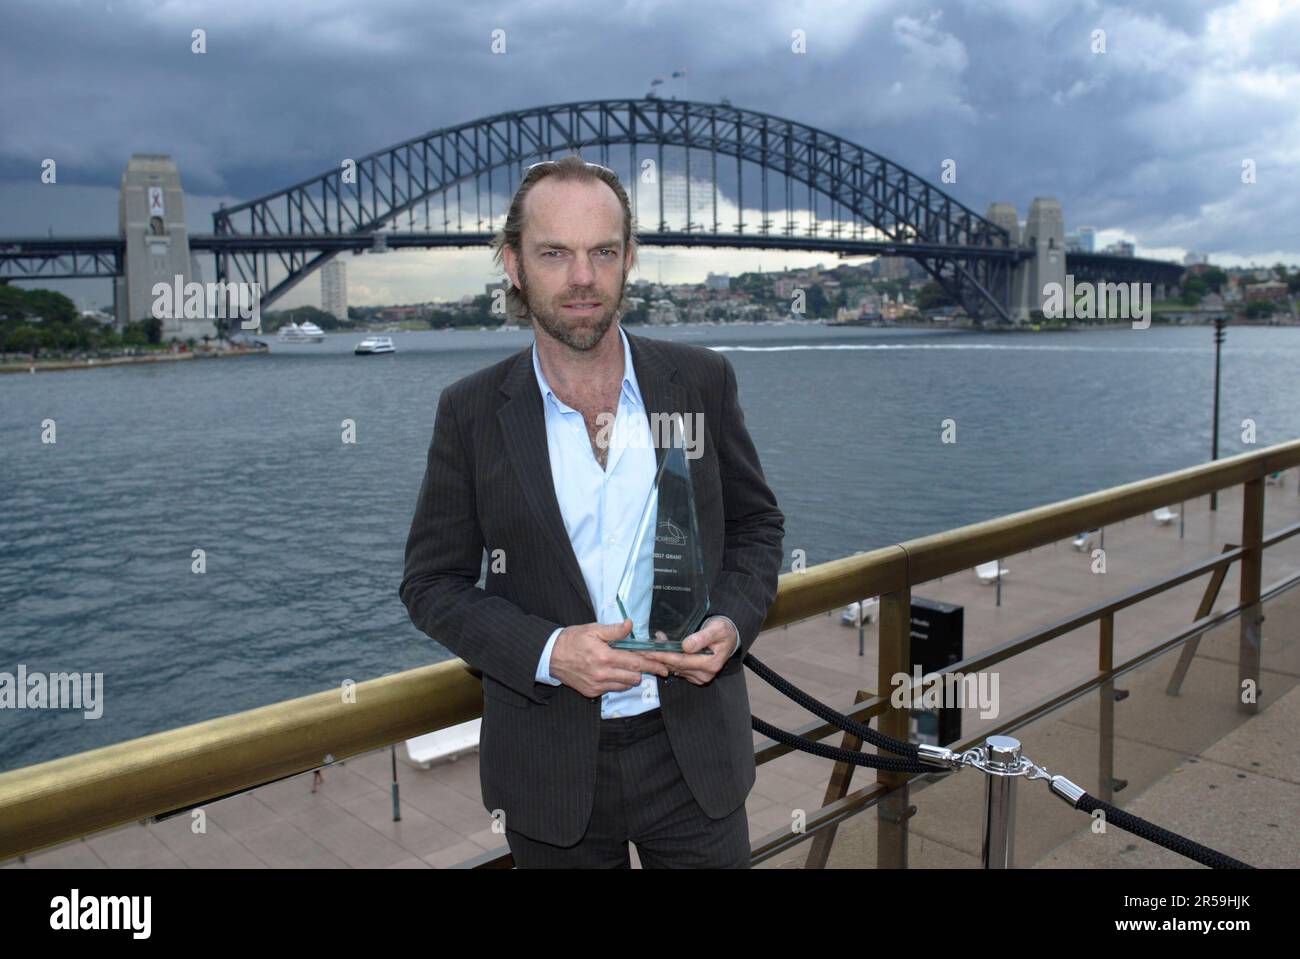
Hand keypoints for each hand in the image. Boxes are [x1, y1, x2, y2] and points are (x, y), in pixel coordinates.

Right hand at [549, 618, 670, 698]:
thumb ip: (614, 630)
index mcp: (604, 657)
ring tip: (627, 666)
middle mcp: (602, 674)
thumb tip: (631, 625)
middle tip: (646, 663)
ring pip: (625, 685)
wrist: (550, 656)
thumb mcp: (593, 629)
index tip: (664, 667)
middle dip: (643, 671)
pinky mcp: (592, 692)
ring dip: (630, 677)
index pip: (635, 663)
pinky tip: (613, 671)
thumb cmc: (572, 639)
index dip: (652, 665)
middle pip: (634, 677)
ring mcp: (597, 685)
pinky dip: (617, 681)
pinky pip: (613, 689)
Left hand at [641, 617, 737, 685]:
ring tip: (647, 648)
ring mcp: (700, 677)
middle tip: (641, 651)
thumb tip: (687, 646)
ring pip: (675, 668)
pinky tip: (658, 651)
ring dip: (661, 659)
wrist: (729, 636)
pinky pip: (677, 669)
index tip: (650, 651)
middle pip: (676, 666)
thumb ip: (702, 637)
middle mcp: (705, 674)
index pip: (682, 661)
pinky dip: (667, 660)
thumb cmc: (723, 630)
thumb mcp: (716, 629)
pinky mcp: (695, 676)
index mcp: (711, 664)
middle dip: (658, 658)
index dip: (665, 656)